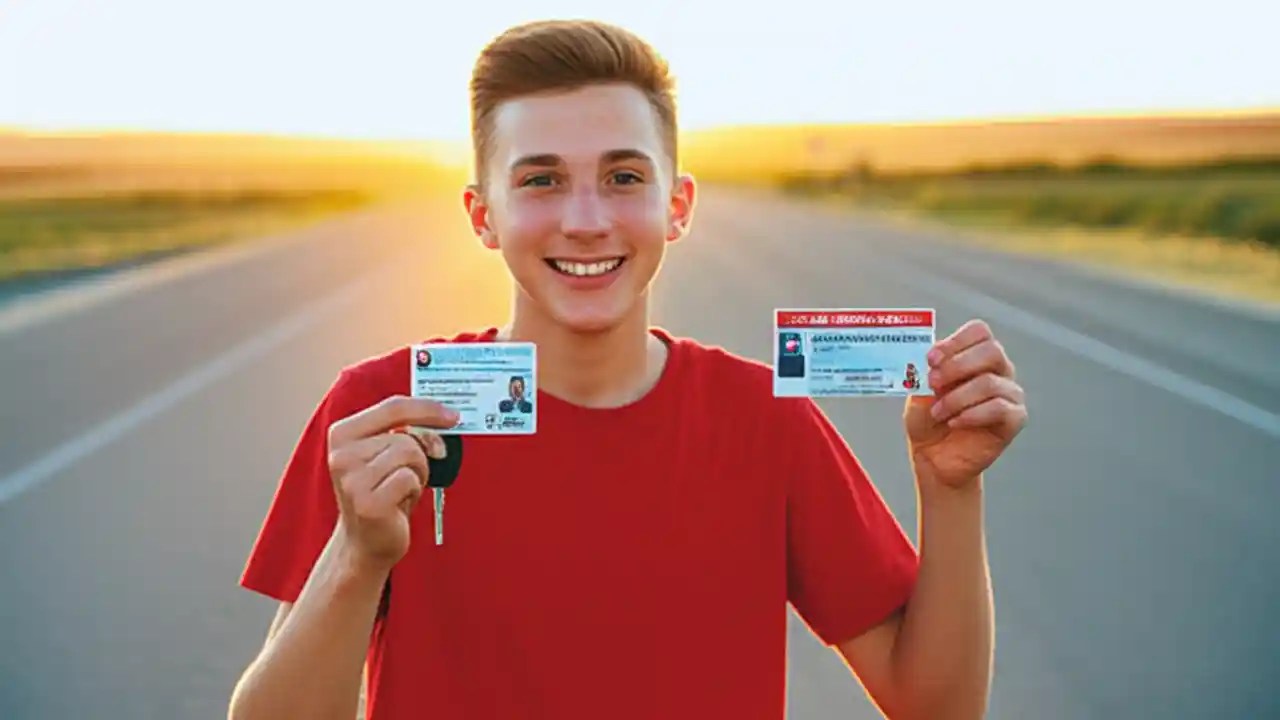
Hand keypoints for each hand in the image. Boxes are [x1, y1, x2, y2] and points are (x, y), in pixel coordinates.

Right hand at [326, 396, 458, 570]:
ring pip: (409, 454)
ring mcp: (352, 480)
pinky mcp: (367, 503)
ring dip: (417, 473)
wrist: (365, 543)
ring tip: (402, 489)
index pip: (393, 406)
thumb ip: (406, 431)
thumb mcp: (387, 454)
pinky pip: (409, 478)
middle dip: (420, 455)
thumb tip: (444, 418)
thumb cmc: (382, 493)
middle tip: (410, 475)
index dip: (427, 408)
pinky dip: (414, 489)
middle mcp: (341, 455)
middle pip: (405, 435)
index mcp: (342, 434)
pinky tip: (400, 502)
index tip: (452, 416)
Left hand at [904, 319, 1026, 488]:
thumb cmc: (928, 420)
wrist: (934, 458)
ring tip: (938, 412)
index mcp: (975, 356)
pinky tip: (955, 422)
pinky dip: (971, 414)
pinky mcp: (1014, 419)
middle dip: (957, 365)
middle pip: (991, 351)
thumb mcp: (919, 391)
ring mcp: (1009, 394)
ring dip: (957, 397)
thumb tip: (930, 358)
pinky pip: (999, 409)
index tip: (931, 358)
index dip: (955, 341)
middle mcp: (998, 370)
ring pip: (990, 383)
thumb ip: (926, 372)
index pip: (979, 332)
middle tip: (933, 382)